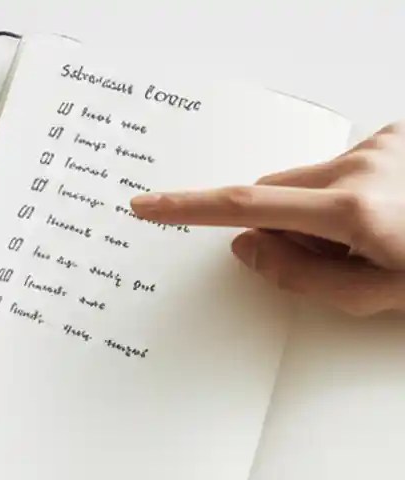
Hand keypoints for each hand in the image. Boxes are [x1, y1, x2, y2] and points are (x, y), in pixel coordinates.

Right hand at [130, 122, 404, 315]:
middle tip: (326, 261)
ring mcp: (386, 145)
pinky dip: (353, 190)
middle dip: (279, 225)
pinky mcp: (402, 135)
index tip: (146, 206)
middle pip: (274, 193)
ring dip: (320, 209)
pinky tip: (392, 213)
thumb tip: (249, 248)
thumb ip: (299, 278)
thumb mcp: (376, 300)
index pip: (246, 208)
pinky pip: (347, 163)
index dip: (188, 208)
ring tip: (376, 237)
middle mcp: (365, 167)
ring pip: (310, 179)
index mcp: (355, 213)